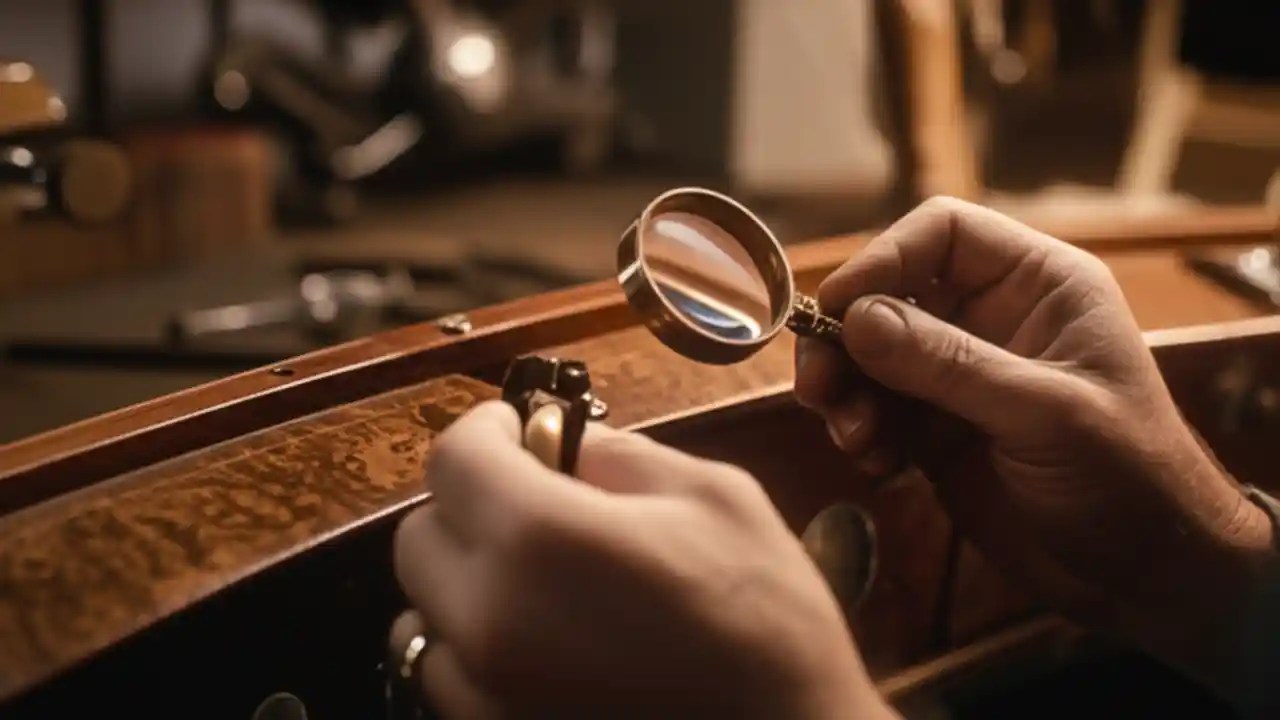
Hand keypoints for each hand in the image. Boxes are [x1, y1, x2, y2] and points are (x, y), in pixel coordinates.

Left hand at [391, 401, 897, 719]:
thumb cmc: (769, 624)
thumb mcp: (716, 497)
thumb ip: (621, 456)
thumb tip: (564, 442)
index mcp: (539, 538)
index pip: (452, 458)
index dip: (485, 430)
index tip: (519, 429)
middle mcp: (487, 620)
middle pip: (419, 538)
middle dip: (471, 506)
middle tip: (537, 503)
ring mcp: (483, 696)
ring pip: (423, 618)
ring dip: (465, 585)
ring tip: (540, 587)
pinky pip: (450, 683)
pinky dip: (478, 654)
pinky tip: (546, 650)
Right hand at [794, 197, 1276, 708]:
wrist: (1144, 572)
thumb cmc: (1126, 475)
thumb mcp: (1044, 412)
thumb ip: (949, 364)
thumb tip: (855, 317)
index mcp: (1037, 285)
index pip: (943, 234)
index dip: (884, 259)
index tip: (837, 308)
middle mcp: (991, 319)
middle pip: (890, 294)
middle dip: (846, 339)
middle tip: (817, 388)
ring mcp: (959, 376)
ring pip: (871, 356)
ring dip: (847, 392)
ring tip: (853, 438)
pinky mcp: (935, 430)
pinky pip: (876, 411)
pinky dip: (862, 432)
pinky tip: (876, 464)